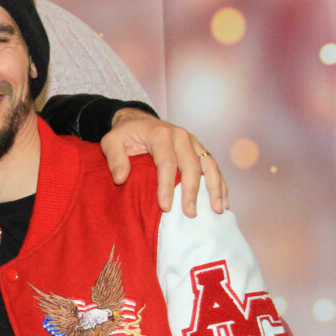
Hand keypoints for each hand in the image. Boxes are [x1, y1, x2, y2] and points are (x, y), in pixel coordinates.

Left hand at [101, 108, 227, 215]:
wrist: (138, 121)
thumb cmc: (125, 134)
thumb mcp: (111, 142)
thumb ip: (114, 158)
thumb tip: (121, 179)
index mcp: (160, 134)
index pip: (167, 163)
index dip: (167, 186)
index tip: (166, 207)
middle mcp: (181, 136)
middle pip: (192, 165)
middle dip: (192, 191)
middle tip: (190, 214)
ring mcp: (193, 141)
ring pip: (209, 164)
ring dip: (215, 188)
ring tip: (217, 210)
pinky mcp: (199, 148)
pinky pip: (212, 165)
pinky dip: (220, 183)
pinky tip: (223, 200)